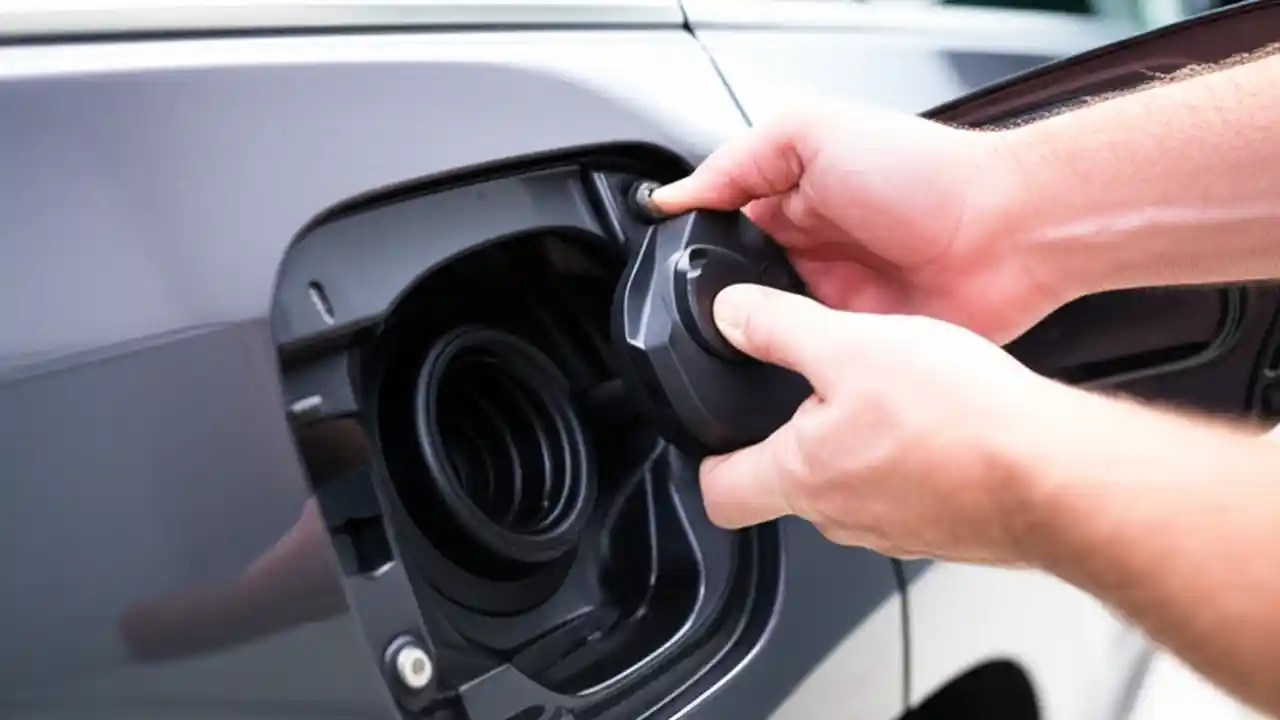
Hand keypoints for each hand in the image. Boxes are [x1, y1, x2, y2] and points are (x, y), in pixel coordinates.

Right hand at [652, 101, 1061, 344]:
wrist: (1006, 232)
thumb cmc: (925, 173)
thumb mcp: (812, 132)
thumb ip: (737, 161)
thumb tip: (674, 197)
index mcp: (793, 202)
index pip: (720, 233)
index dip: (692, 252)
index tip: (668, 270)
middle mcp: (812, 255)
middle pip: (739, 290)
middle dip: (719, 305)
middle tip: (707, 313)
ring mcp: (839, 304)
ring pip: (772, 333)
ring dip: (756, 339)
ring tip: (746, 340)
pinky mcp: (866, 346)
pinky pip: (817, 364)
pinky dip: (799, 369)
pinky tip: (787, 367)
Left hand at [699, 283, 1068, 563]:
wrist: (1057, 473)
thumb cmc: (959, 419)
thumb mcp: (852, 344)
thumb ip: (780, 329)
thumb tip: (732, 315)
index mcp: (802, 476)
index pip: (718, 494)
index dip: (708, 460)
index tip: (717, 433)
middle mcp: (841, 517)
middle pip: (786, 487)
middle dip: (791, 440)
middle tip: (814, 389)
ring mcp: (895, 529)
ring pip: (850, 488)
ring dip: (857, 446)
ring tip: (887, 396)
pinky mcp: (944, 527)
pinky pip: (907, 492)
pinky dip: (910, 460)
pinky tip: (938, 420)